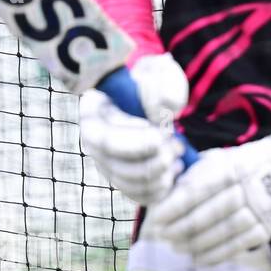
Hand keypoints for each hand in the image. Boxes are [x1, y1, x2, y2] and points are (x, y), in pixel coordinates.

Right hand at [79, 53, 188, 205]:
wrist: (152, 100)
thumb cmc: (153, 83)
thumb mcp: (157, 74)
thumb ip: (162, 84)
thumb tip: (167, 106)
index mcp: (94, 115)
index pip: (106, 140)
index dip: (136, 144)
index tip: (162, 136)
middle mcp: (94, 144)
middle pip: (117, 168)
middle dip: (154, 161)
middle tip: (176, 146)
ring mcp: (107, 164)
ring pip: (129, 185)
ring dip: (159, 175)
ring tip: (176, 158)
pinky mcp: (124, 179)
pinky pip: (139, 196)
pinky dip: (161, 189)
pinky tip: (175, 172)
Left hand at [149, 130, 270, 264]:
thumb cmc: (238, 165)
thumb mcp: (217, 160)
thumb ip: (192, 177)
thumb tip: (162, 200)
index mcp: (234, 166)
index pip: (201, 189)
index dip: (177, 206)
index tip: (158, 219)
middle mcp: (251, 186)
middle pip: (214, 212)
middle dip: (185, 227)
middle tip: (164, 235)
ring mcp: (264, 207)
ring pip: (227, 230)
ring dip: (198, 243)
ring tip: (177, 247)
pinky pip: (241, 244)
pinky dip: (217, 254)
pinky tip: (199, 257)